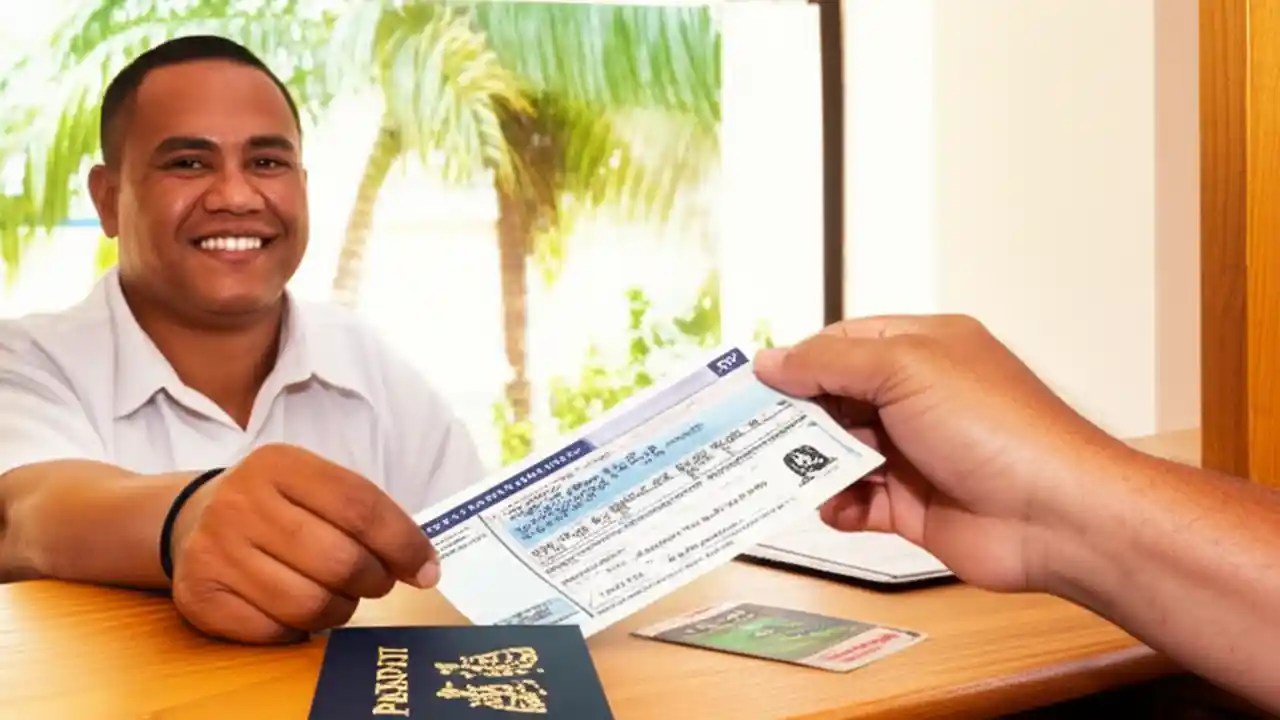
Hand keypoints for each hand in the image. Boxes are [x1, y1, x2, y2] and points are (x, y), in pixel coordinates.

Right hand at [167, 443, 436, 643]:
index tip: (427, 570)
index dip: (404, 543)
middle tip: (376, 581)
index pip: (360, 506)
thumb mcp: (315, 485)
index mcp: (279, 464)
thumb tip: (425, 567)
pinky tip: (296, 610)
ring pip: (309, 604)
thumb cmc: (275, 504)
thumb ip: (369, 514)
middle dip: (374, 580)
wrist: (190, 517)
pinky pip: (274, 632)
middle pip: (339, 561)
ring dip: (341, 609)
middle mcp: (240, 503)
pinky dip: (299, 630)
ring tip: (338, 596)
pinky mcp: (198, 596)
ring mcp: (213, 550)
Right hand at [753, 315, 1135, 592]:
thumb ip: (832, 361)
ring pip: (841, 453)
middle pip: (836, 400)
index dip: (799, 361)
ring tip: (792, 475)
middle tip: (754, 433)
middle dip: (798, 417)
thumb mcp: (905, 369)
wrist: (1055, 517)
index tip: (755, 384)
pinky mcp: (914, 505)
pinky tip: (836, 508)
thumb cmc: (1000, 430)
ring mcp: (916, 452)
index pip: (844, 344)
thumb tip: (774, 359)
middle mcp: (919, 397)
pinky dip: (839, 506)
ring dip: (814, 465)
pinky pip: (858, 502)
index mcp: (923, 349)